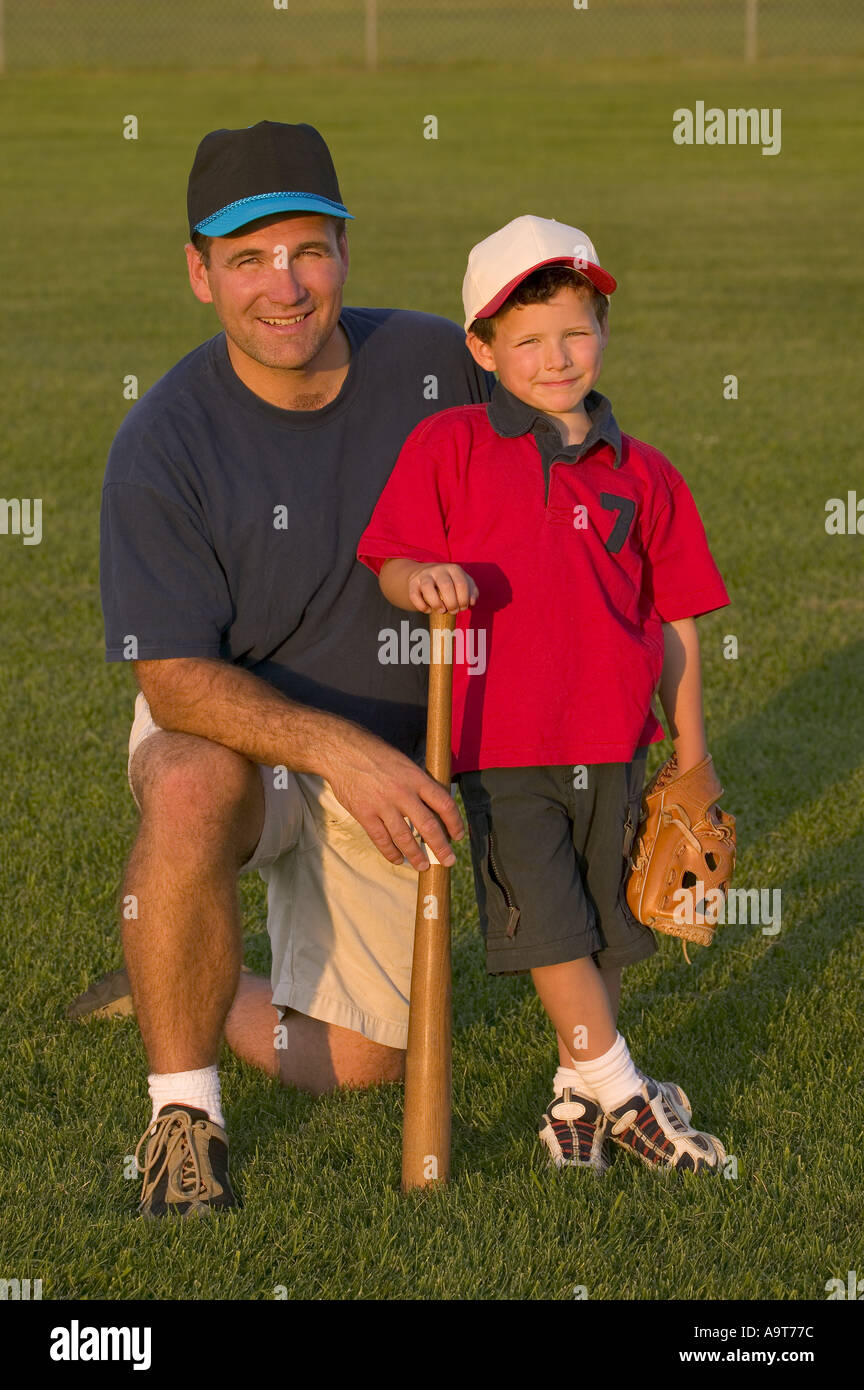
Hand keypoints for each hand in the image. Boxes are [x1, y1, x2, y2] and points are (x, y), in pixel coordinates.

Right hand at [323, 726, 462, 870]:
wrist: (342, 752)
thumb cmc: (375, 754)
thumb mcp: (404, 763)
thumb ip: (418, 783)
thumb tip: (434, 805)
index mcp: (416, 778)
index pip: (444, 803)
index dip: (455, 822)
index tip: (458, 835)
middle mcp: (402, 793)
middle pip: (428, 826)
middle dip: (441, 847)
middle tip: (448, 860)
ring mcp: (383, 805)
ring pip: (404, 837)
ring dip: (416, 855)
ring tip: (423, 866)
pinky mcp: (365, 814)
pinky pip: (381, 839)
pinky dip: (390, 852)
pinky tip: (397, 859)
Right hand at [407, 563, 477, 614]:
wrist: (425, 574)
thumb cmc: (449, 582)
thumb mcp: (462, 582)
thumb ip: (471, 591)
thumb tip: (472, 602)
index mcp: (453, 569)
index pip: (461, 584)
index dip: (464, 599)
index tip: (463, 608)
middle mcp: (438, 569)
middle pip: (446, 586)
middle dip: (452, 603)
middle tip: (453, 611)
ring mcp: (424, 575)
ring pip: (428, 588)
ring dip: (436, 603)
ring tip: (441, 611)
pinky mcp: (413, 583)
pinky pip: (414, 595)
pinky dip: (422, 606)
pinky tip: (429, 610)